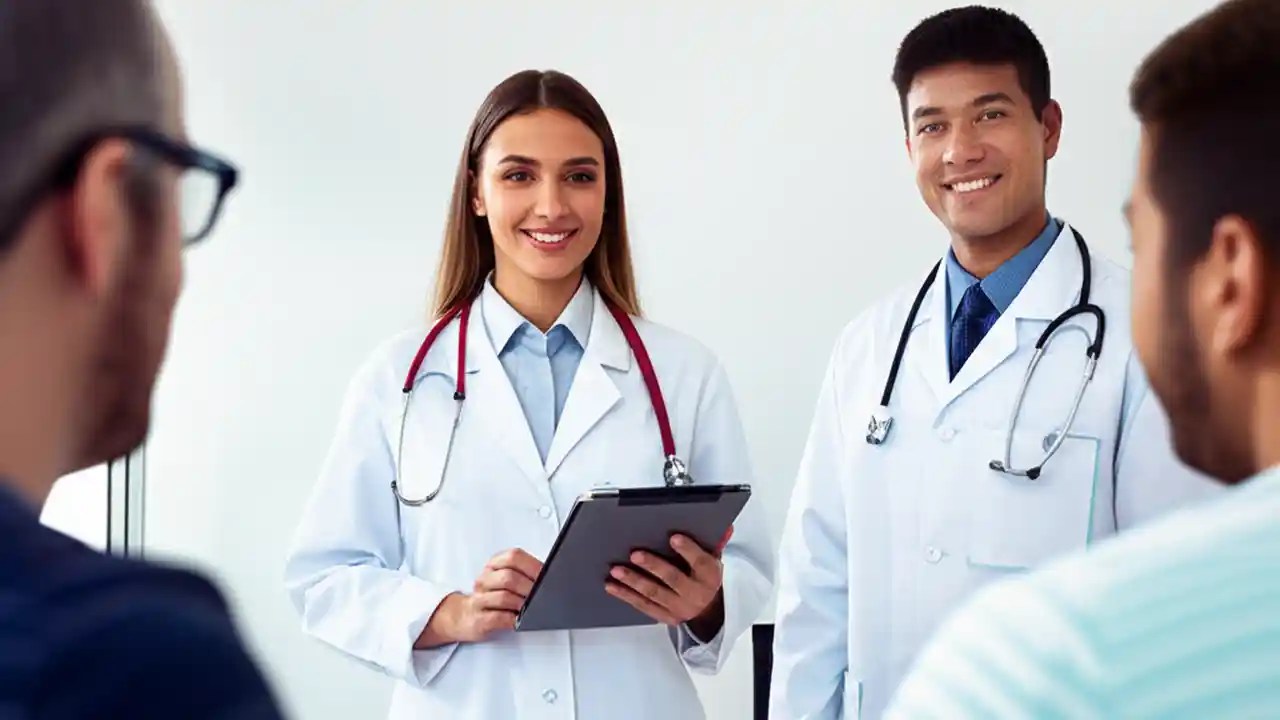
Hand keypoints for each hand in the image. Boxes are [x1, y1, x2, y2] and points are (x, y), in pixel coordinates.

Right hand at [416, 548, 542, 647]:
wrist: (462, 615)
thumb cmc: (490, 596)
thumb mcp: (503, 579)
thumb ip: (523, 574)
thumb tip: (550, 575)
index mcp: (494, 565)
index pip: (513, 557)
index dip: (532, 566)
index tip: (546, 577)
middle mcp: (485, 579)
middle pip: (509, 577)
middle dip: (529, 588)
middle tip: (540, 596)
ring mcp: (479, 599)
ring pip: (504, 597)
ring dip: (522, 604)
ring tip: (529, 608)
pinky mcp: (478, 619)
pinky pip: (498, 618)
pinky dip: (513, 619)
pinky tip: (518, 619)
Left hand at [605, 526, 732, 635]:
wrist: (708, 612)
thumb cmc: (706, 578)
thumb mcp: (714, 560)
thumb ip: (715, 542)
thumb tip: (724, 526)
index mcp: (709, 576)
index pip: (701, 562)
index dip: (688, 550)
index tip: (674, 537)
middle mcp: (695, 593)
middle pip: (673, 579)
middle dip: (653, 566)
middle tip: (635, 554)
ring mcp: (678, 607)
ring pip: (654, 594)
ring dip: (633, 581)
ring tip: (616, 570)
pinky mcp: (664, 616)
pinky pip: (643, 605)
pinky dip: (626, 595)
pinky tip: (612, 586)